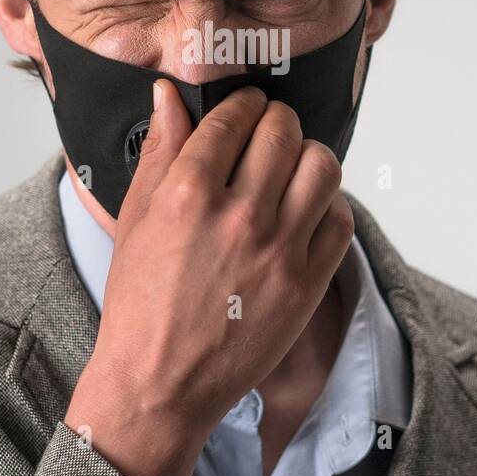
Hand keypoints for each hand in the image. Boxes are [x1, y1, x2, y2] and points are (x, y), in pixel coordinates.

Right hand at [62, 80, 354, 475]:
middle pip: (283, 132)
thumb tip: (168, 94)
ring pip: (322, 166)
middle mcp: (239, 217)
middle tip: (271, 128)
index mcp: (188, 195)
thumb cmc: (141, 302)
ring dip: (310, 154)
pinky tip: (308, 208)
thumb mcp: (135, 218)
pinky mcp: (307, 284)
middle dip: (277, 120)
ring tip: (295, 164)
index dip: (244, 102)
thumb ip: (160, 151)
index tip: (247, 104)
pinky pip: (341, 219)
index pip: (233, 118)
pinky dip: (329, 204)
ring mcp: (279, 251)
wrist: (160, 381)